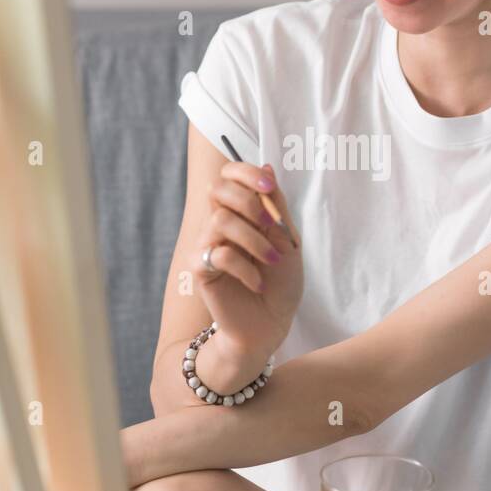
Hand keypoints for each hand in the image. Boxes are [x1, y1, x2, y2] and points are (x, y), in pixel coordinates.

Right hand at [193, 159, 302, 352]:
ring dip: (253, 240)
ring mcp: (207, 246)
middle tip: (273, 226)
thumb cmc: (280, 283)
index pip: (229, 175)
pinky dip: (245, 268)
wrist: (270, 325)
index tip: (268, 185)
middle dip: (250, 203)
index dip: (245, 172)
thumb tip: (266, 165)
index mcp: (241, 213)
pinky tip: (258, 283)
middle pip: (218, 190)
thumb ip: (276, 206)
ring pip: (219, 221)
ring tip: (272, 260)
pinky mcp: (202, 270)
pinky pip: (218, 255)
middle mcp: (219, 224)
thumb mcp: (288, 240)